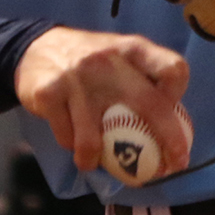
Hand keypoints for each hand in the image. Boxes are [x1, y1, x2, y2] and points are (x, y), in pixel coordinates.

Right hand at [15, 27, 190, 176]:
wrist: (36, 48)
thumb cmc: (91, 63)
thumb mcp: (121, 58)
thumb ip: (145, 83)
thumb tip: (173, 131)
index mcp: (133, 49)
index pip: (173, 68)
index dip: (179, 95)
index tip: (174, 114)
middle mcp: (109, 60)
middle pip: (150, 104)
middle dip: (167, 140)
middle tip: (170, 167)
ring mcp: (77, 77)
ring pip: (96, 139)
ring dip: (99, 159)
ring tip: (95, 161)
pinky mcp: (49, 93)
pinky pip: (68, 139)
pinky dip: (73, 148)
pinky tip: (72, 139)